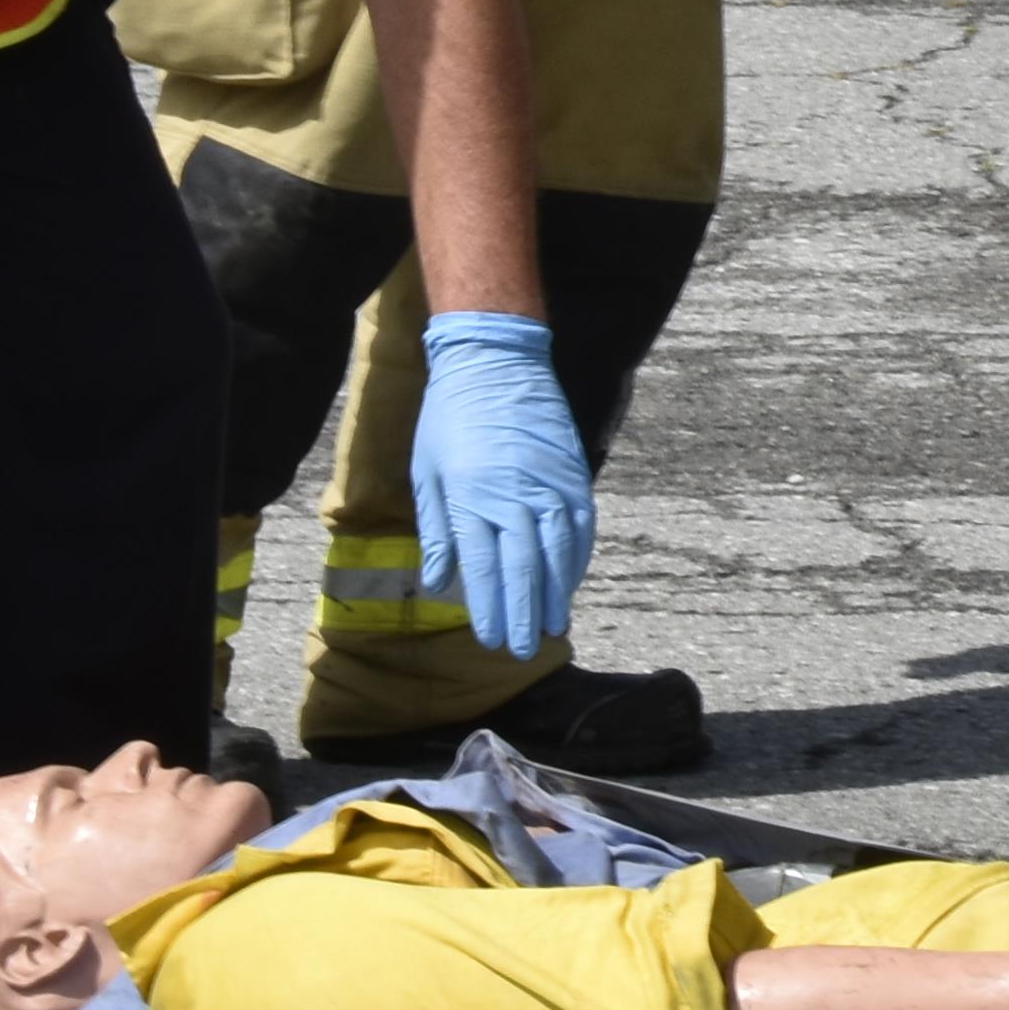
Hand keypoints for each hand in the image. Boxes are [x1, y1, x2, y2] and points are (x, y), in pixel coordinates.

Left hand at [407, 311, 596, 663]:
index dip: (492, 610)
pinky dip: (576, 559)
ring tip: (552, 625)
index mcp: (474, 501)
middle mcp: (517, 499)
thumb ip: (439, 532)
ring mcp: (550, 486)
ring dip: (557, 595)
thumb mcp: (427, 473)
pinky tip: (570, 579)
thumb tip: (440, 583)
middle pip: (527, 573)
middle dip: (525, 616)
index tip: (493, 640)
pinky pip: (580, 527)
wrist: (495, 359)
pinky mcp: (573, 473)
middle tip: (524, 650)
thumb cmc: (450, 417)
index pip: (488, 572)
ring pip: (560, 555)